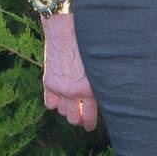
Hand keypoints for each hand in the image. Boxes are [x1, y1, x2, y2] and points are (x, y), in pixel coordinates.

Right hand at [42, 14, 98, 128]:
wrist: (65, 28)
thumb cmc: (88, 42)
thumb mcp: (100, 64)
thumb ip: (101, 82)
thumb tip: (108, 97)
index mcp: (90, 88)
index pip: (90, 115)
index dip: (90, 123)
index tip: (90, 126)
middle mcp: (73, 91)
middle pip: (74, 118)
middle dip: (79, 120)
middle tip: (82, 120)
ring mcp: (59, 88)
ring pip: (62, 111)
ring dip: (67, 110)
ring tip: (73, 107)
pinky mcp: (48, 81)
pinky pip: (49, 103)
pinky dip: (54, 104)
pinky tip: (59, 101)